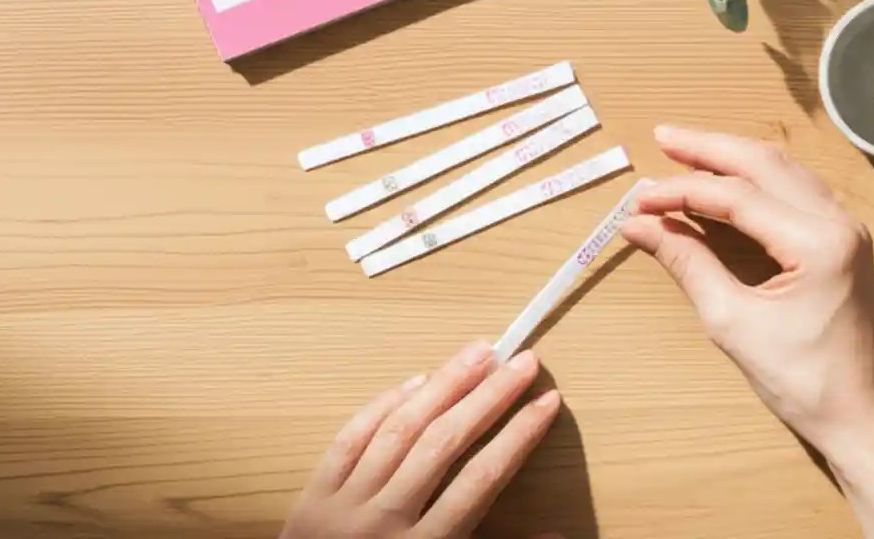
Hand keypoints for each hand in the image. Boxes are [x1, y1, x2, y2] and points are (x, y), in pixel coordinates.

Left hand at [281, 342, 559, 538]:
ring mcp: (343, 506)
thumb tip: (560, 533)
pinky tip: (416, 380)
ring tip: (478, 352)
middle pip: (444, 444)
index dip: (518, 436)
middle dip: (489, 398)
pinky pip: (351, 439)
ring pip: (398, 431)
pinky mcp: (312, 496)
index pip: (482, 480)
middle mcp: (384, 522)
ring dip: (442, 385)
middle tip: (523, 361)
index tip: (547, 400)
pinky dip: (384, 406)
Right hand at [622, 125, 873, 450]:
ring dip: (734, 159)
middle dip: (709, 149)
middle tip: (662, 138)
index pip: (737, 195)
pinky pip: (796, 192)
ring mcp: (848, 229)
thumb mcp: (732, 321)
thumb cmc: (802, 381)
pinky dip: (757, 180)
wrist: (863, 419)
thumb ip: (687, 263)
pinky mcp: (845, 242)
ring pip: (784, 171)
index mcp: (818, 242)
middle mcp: (840, 222)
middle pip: (765, 164)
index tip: (639, 199)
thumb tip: (640, 226)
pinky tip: (727, 182)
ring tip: (687, 153)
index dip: (682, 191)